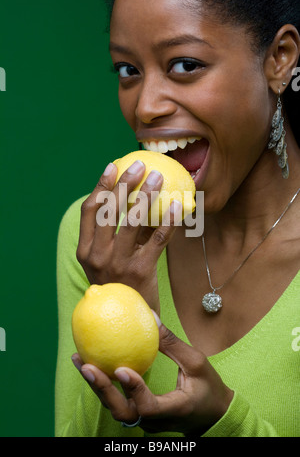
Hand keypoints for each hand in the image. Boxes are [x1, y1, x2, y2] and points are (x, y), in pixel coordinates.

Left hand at [72, 316, 233, 434]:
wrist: (212, 415)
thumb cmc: (208, 388)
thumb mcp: (197, 363)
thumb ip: (172, 344)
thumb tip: (150, 316)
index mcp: (174, 410)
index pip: (149, 407)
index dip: (134, 390)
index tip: (122, 369)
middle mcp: (156, 421)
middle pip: (123, 412)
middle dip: (102, 390)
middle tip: (86, 365)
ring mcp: (146, 421)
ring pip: (116, 409)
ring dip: (96, 386)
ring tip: (80, 360)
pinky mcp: (139, 414)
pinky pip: (118, 402)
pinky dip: (103, 384)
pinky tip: (91, 363)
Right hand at [76, 160, 180, 312]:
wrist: (124, 324)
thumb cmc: (118, 287)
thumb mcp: (107, 262)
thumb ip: (116, 235)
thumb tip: (134, 200)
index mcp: (85, 250)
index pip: (90, 211)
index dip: (101, 186)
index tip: (112, 167)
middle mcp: (97, 256)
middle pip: (109, 210)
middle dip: (124, 183)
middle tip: (138, 165)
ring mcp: (118, 263)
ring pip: (132, 220)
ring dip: (146, 194)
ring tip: (157, 177)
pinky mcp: (141, 270)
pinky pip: (157, 238)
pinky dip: (168, 219)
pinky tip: (178, 205)